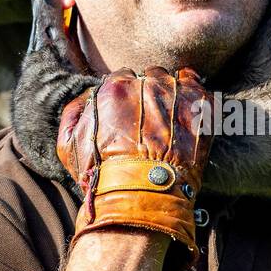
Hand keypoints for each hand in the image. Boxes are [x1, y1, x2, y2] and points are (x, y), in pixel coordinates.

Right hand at [56, 66, 215, 270]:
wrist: (142, 193)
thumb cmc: (104, 174)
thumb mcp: (69, 145)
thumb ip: (74, 112)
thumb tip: (87, 95)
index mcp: (116, 87)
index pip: (124, 78)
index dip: (128, 96)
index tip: (132, 112)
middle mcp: (147, 83)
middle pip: (151, 76)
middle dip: (151, 93)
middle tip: (153, 118)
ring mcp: (176, 92)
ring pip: (176, 79)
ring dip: (173, 94)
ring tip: (173, 118)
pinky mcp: (201, 105)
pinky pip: (201, 89)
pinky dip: (196, 99)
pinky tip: (191, 116)